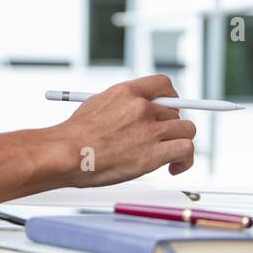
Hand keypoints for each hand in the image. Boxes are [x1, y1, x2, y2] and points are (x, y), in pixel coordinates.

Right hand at [54, 74, 196, 185]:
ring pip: (186, 130)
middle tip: (163, 138)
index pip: (163, 84)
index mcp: (127, 92)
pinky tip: (174, 167)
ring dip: (180, 142)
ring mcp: (149, 130)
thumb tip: (134, 111)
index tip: (171, 108)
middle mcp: (141, 107)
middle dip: (172, 125)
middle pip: (176, 111)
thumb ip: (121, 105)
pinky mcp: (153, 153)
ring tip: (171, 155)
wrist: (67, 154)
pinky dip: (185, 159)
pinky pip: (186, 149)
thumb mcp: (97, 105)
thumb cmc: (75, 136)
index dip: (172, 97)